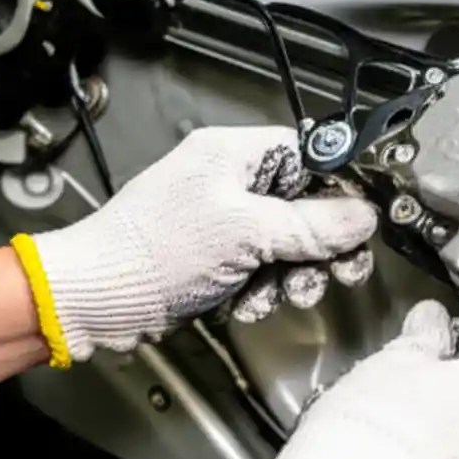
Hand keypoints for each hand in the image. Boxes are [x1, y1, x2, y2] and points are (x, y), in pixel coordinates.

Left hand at [16, 126, 377, 364]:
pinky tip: (247, 304)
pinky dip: (263, 292)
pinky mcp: (216, 260)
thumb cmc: (151, 251)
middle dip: (321, 246)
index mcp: (235, 154)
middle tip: (340, 270)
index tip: (360, 220)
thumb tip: (363, 216)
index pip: (310, 156)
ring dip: (293, 276)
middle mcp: (231, 183)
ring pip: (288, 246)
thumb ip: (313, 224)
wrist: (95, 300)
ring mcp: (223, 223)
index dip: (340, 188)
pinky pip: (263, 272)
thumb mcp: (248, 232)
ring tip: (281, 293)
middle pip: (306, 207)